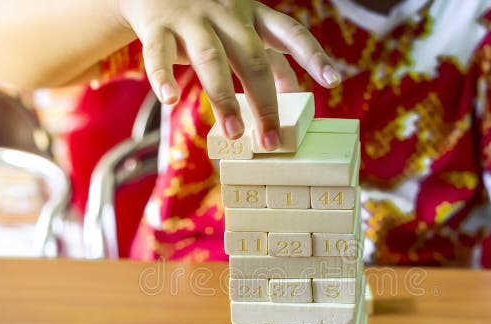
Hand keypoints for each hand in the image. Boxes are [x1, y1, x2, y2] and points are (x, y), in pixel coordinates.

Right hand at [119, 0, 340, 148]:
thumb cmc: (206, 16)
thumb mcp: (242, 27)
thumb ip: (266, 55)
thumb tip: (294, 91)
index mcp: (252, 14)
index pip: (290, 33)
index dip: (312, 55)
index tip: (332, 81)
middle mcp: (226, 13)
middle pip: (253, 59)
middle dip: (264, 103)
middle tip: (271, 141)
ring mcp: (192, 19)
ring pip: (211, 59)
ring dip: (223, 99)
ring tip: (234, 132)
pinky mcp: (158, 27)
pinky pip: (159, 55)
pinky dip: (164, 78)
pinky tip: (170, 100)